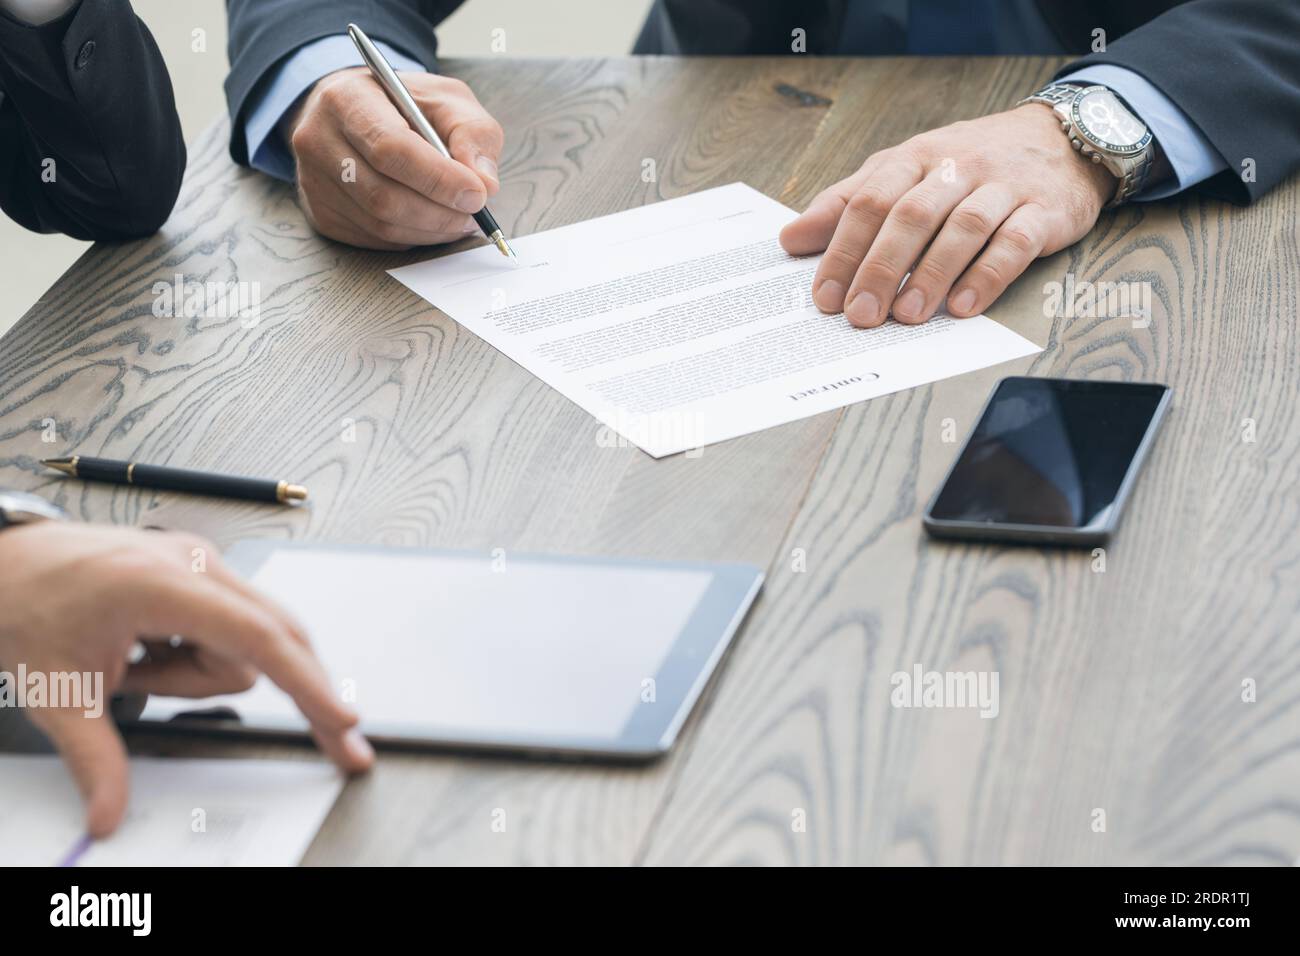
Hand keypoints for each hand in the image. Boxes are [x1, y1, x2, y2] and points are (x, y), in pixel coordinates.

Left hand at [0, 522, 373, 836]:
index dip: (307, 683)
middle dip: (297, 690)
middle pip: (271, 640)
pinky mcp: (201, 572)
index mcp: (162, 584)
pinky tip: (147, 653)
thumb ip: (94, 756)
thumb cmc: (25, 602)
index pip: (256, 638)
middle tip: (339, 744)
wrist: (5, 560)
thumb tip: (109, 811)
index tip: (342, 718)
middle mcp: (196, 564)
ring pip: (245, 644)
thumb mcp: (55, 690)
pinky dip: (198, 657)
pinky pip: (229, 629)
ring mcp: (202, 564)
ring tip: (133, 668)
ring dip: (197, 676)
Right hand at [285, 67, 503, 249]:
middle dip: (439, 213)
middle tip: (474, 214)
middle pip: (383, 195)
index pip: (390, 148)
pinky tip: (430, 221)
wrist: (357, 114)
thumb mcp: (448, 99)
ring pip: (380, 224)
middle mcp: (317, 139)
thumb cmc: (406, 105)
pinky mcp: (321, 213)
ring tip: (459, 218)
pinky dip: (413, 237)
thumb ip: (473, 133)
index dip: (438, 178)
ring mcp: (313, 181)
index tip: (477, 194)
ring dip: (431, 229)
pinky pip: (373, 238)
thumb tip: (485, 183)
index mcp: (347, 99)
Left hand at [779, 103, 1116, 325]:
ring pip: (964, 227)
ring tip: (906, 315)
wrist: (1062, 137)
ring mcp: (1004, 187)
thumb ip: (848, 203)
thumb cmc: (969, 164)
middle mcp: (958, 167)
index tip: (825, 296)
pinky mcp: (1045, 210)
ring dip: (931, 274)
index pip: (870, 201)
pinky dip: (988, 275)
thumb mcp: (903, 172)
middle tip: (860, 314)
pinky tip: (962, 306)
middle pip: (912, 215)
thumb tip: (791, 239)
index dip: (843, 250)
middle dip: (881, 268)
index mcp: (916, 158)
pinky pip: (1016, 242)